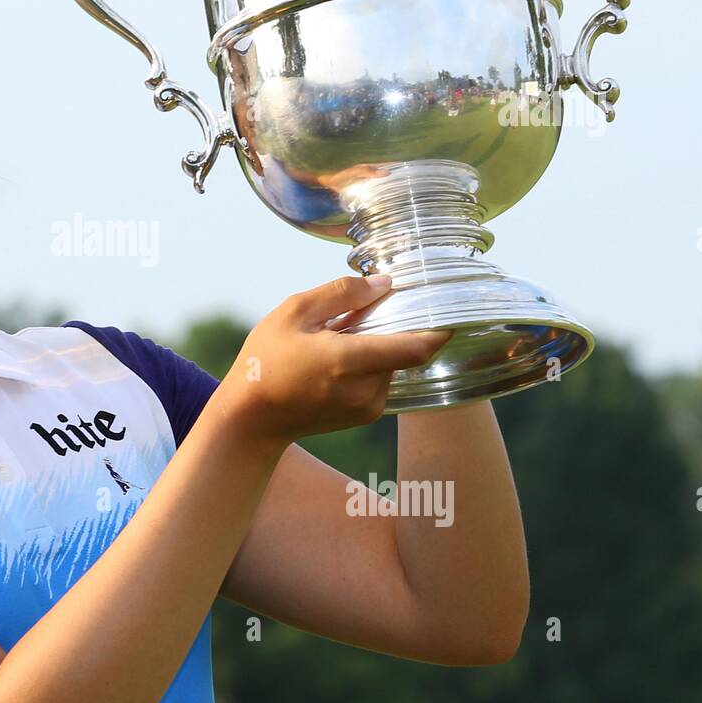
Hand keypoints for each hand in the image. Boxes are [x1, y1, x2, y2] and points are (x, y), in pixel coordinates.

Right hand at [216, 275, 451, 442]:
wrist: (252, 418)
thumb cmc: (265, 361)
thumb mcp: (294, 312)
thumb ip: (341, 294)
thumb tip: (384, 284)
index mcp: (349, 360)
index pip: (416, 347)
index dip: (439, 328)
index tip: (449, 308)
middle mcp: (366, 389)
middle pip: (402, 349)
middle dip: (389, 329)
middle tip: (353, 318)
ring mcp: (368, 407)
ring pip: (391, 363)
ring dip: (376, 347)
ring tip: (335, 342)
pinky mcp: (365, 415)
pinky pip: (380, 379)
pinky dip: (367, 364)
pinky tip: (333, 363)